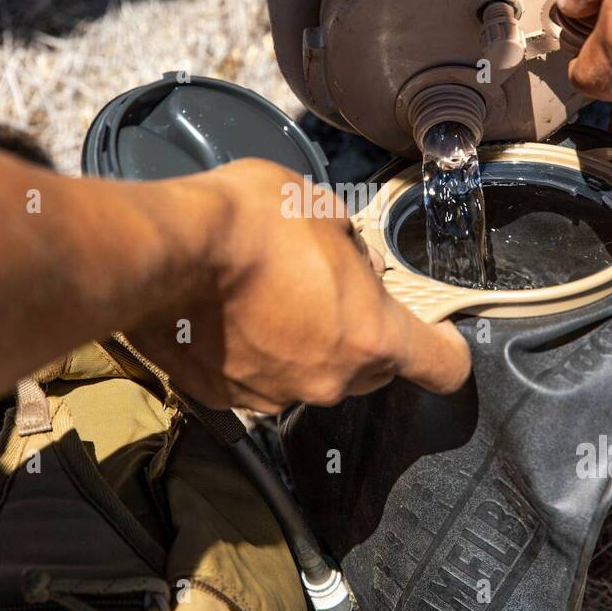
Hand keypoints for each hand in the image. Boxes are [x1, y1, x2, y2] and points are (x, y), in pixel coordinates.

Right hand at [125, 158, 471, 413]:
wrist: (164, 253)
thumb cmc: (249, 223)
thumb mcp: (325, 211)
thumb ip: (354, 251)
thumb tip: (355, 264)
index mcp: (371, 333)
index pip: (442, 366)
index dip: (447, 348)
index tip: (438, 333)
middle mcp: (331, 378)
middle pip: (374, 370)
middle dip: (363, 334)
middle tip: (334, 290)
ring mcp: (277, 395)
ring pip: (313, 374)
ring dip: (305, 343)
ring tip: (269, 296)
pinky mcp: (229, 400)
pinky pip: (260, 380)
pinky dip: (254, 355)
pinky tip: (233, 316)